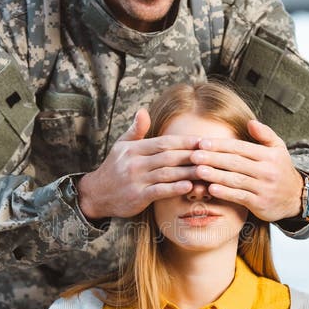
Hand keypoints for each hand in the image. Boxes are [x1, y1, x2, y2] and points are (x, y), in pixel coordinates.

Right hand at [77, 109, 197, 219]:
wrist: (95, 194)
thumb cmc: (113, 168)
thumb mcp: (121, 147)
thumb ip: (135, 131)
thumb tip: (143, 111)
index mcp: (134, 149)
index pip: (164, 142)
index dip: (185, 141)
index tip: (204, 141)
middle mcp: (135, 163)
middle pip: (169, 156)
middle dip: (192, 155)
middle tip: (213, 155)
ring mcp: (136, 180)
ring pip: (167, 173)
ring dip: (189, 172)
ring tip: (208, 171)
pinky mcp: (137, 196)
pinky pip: (159, 191)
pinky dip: (175, 188)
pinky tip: (190, 186)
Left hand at [189, 119, 303, 221]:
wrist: (296, 198)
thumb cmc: (281, 170)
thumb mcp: (278, 149)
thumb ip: (265, 134)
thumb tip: (250, 122)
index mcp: (269, 155)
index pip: (240, 147)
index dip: (220, 145)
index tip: (202, 143)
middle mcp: (267, 171)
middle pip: (235, 162)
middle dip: (213, 158)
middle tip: (193, 155)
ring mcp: (264, 188)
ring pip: (236, 180)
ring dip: (215, 175)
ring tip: (198, 170)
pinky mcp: (260, 204)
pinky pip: (240, 197)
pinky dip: (225, 193)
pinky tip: (211, 189)